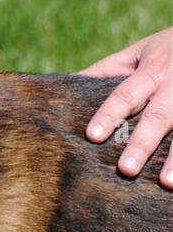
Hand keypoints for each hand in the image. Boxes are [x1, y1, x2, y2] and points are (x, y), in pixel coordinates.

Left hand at [82, 27, 172, 188]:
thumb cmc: (169, 48)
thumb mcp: (139, 51)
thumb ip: (107, 68)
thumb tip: (70, 81)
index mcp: (152, 71)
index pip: (126, 94)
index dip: (109, 115)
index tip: (93, 136)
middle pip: (158, 117)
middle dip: (142, 144)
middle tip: (125, 169)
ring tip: (166, 183)